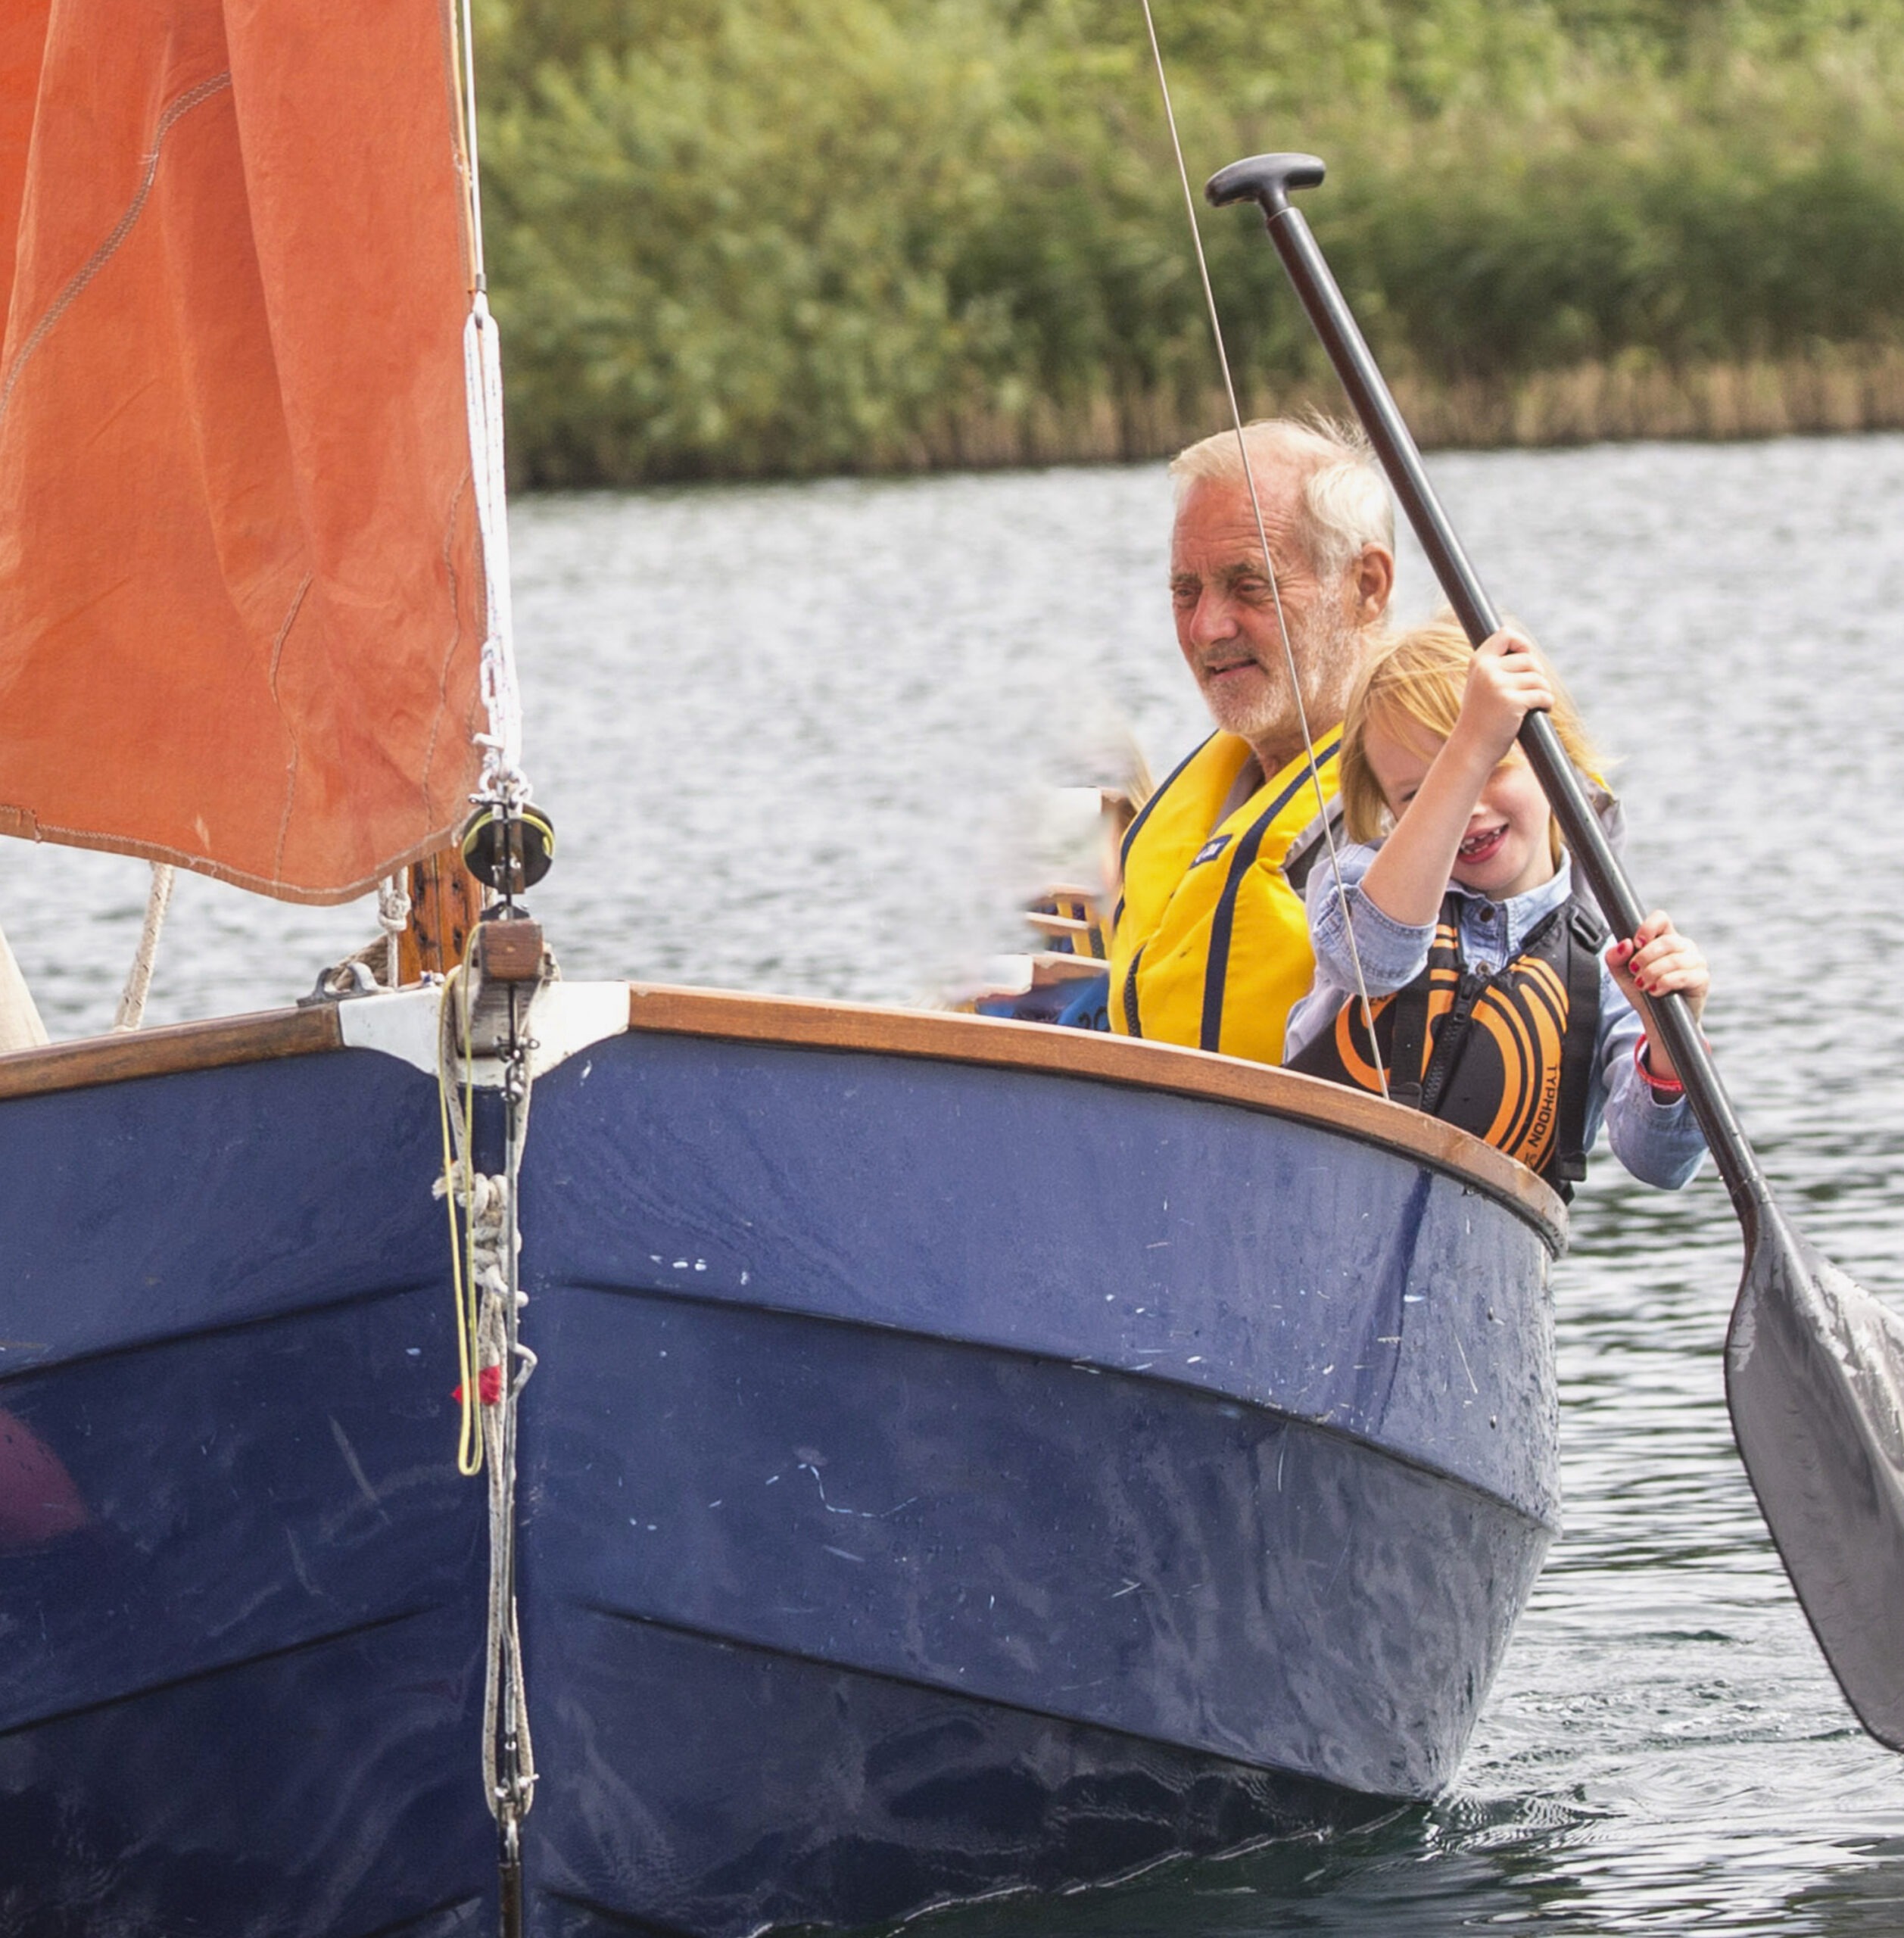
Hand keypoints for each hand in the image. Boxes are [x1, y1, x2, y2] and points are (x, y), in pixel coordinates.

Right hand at [1451, 630, 1552, 769]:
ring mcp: (1498, 686)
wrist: (1471, 748)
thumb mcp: (1481, 685)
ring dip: (1543, 692)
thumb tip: (1527, 651)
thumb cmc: (1481, 717)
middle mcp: (1487, 670)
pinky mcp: (1512, 702)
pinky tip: (1540, 711)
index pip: (1505, 634)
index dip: (1522, 643)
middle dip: (1537, 676)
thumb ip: (1497, 667)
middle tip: (1531, 693)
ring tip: (1534, 705)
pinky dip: (1547, 703)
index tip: (1526, 659)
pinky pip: (1543, 695)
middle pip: (1529, 660)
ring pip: (1538, 678)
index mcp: (1478, 662)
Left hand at [1607, 911, 1708, 1084]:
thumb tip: (1625, 944)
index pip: (1661, 919)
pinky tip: (1655, 991)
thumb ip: (1615, 957)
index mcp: (1665, 938)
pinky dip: (1665, 983)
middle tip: (1635, 972)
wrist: (1658, 1018)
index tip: (1637, 943)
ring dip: (1653, 973)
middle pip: (1667, 941)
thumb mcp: (1622, 974)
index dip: (1648, 927)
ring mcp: (1696, 962)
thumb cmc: (1642, 990)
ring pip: (1675, 959)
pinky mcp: (1702, 979)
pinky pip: (1684, 976)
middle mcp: (1683, 946)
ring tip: (1643, 985)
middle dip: (1645, 958)